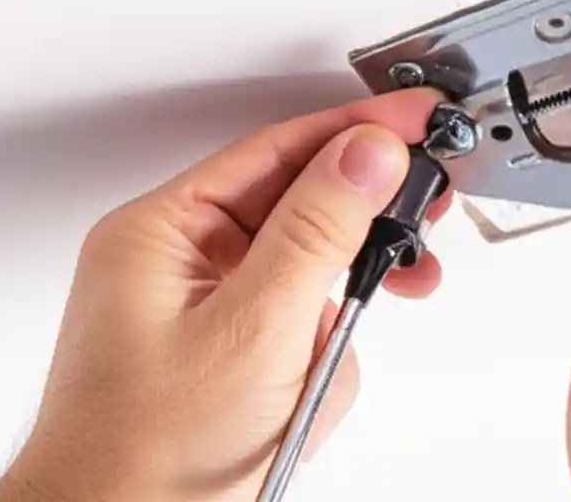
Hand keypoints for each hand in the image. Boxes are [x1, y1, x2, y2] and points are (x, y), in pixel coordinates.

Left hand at [0, 89, 449, 500]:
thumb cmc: (147, 451)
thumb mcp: (253, 328)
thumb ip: (318, 231)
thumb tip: (368, 153)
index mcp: (166, 233)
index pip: (279, 151)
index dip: (356, 129)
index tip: (419, 118)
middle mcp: (185, 262)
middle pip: (301, 205)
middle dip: (361, 232)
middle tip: (423, 216)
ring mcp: (213, 311)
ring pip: (312, 274)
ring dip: (336, 316)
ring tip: (330, 355)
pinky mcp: (238, 354)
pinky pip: (305, 328)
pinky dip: (320, 360)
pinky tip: (302, 397)